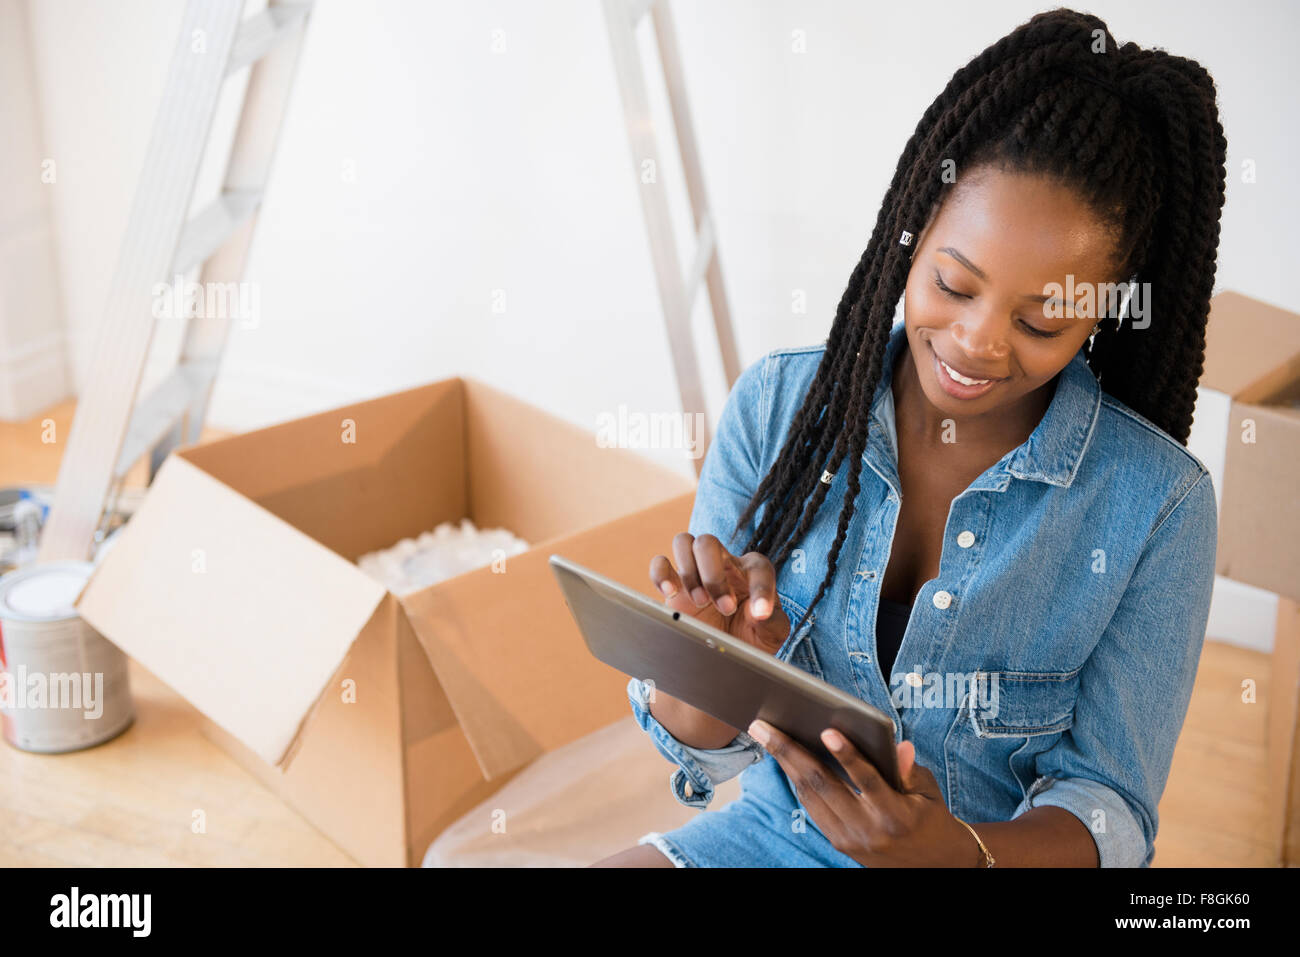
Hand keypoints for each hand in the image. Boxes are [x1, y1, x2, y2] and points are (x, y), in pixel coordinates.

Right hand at [649, 532, 789, 654]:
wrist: (728, 650)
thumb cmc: (752, 637)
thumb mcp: (772, 633)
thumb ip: (771, 620)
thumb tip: (758, 611)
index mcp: (753, 571)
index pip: (757, 567)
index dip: (760, 589)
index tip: (759, 615)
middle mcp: (723, 563)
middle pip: (708, 543)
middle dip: (714, 577)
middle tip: (725, 609)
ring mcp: (696, 571)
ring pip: (683, 542)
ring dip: (689, 572)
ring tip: (700, 601)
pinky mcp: (674, 586)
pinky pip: (659, 564)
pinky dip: (660, 574)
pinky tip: (670, 592)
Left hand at [747, 720, 981, 866]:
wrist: (933, 865)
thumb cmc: (930, 817)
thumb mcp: (927, 791)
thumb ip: (907, 768)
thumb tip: (897, 744)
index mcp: (895, 815)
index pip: (867, 781)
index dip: (848, 756)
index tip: (828, 731)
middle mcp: (867, 830)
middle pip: (822, 785)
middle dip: (788, 751)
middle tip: (763, 725)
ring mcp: (848, 839)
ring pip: (809, 795)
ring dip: (783, 762)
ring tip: (764, 734)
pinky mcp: (838, 843)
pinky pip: (811, 806)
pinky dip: (796, 779)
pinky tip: (782, 756)